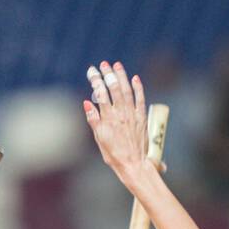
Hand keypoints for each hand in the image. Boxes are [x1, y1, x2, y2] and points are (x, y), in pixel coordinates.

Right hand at [83, 61, 151, 180]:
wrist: (134, 164)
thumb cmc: (114, 155)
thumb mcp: (99, 139)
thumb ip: (93, 120)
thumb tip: (87, 103)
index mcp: (108, 119)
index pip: (100, 94)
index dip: (96, 80)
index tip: (92, 71)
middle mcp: (121, 114)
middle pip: (114, 89)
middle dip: (108, 74)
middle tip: (103, 64)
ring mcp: (132, 115)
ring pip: (127, 90)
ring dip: (122, 76)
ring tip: (117, 65)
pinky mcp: (142, 117)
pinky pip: (140, 99)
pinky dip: (138, 87)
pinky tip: (134, 78)